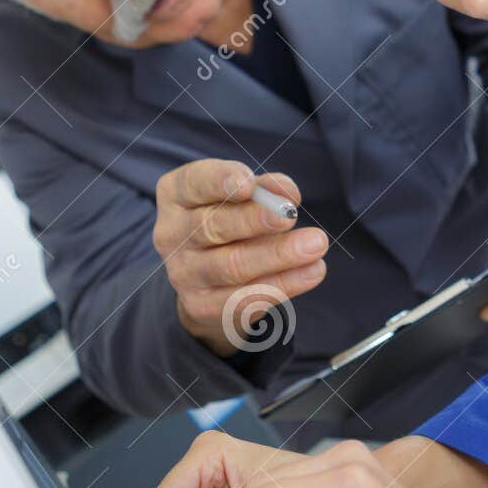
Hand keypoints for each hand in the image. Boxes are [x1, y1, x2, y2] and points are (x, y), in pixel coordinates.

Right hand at [153, 159, 328, 355]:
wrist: (208, 282)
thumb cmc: (230, 223)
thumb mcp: (241, 198)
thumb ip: (264, 190)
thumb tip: (288, 192)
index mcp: (176, 196)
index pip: (194, 183)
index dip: (221, 181)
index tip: (250, 183)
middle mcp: (172, 235)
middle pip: (213, 226)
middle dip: (253, 220)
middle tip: (289, 215)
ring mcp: (184, 274)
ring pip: (232, 265)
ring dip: (278, 254)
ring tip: (315, 243)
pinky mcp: (202, 306)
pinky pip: (247, 297)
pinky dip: (285, 283)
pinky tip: (313, 271)